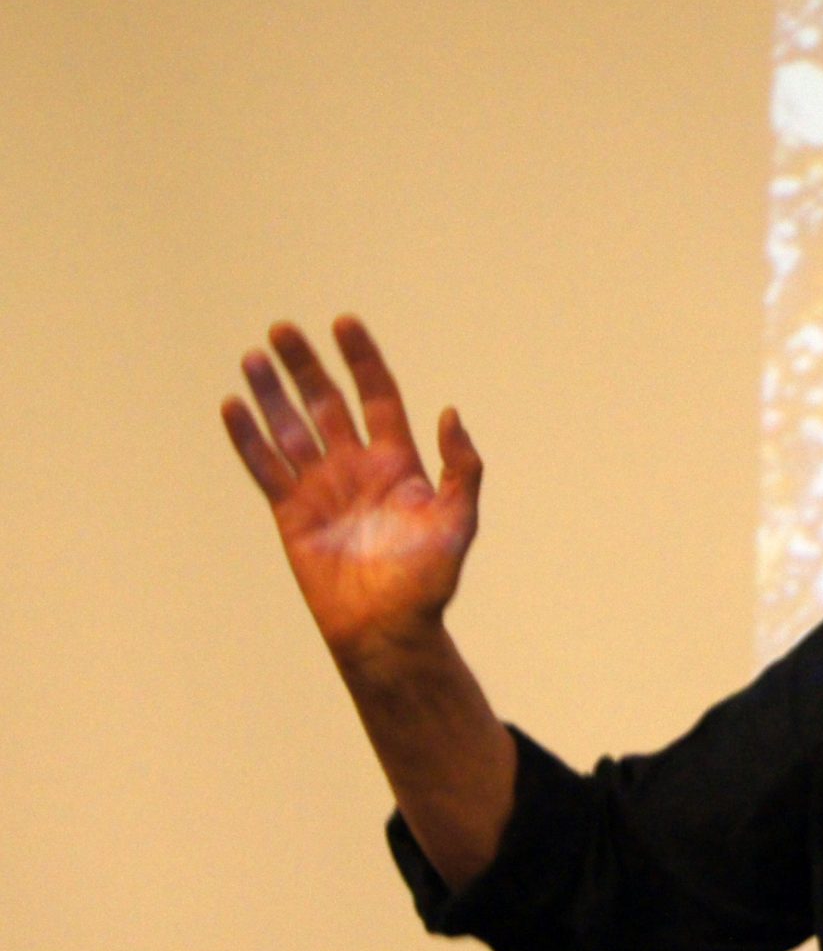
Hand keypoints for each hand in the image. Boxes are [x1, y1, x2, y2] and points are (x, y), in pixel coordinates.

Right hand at [220, 316, 483, 664]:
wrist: (388, 628)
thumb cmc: (428, 580)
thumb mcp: (459, 521)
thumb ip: (461, 468)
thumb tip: (451, 413)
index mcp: (398, 463)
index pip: (377, 396)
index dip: (362, 360)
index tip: (344, 322)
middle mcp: (356, 467)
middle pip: (326, 403)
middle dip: (306, 367)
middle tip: (282, 329)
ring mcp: (321, 487)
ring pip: (291, 428)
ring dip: (271, 394)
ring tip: (252, 357)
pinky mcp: (291, 512)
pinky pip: (265, 467)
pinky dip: (248, 439)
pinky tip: (232, 406)